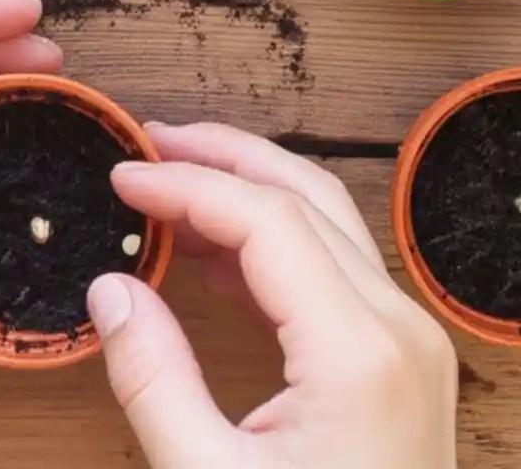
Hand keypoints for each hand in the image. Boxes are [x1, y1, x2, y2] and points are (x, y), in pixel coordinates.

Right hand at [87, 123, 456, 468]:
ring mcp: (408, 342)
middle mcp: (398, 328)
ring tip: (170, 186)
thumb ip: (153, 377)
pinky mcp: (399, 362)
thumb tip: (113, 290)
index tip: (122, 176)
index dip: (186, 185)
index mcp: (357, 351)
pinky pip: (334, 273)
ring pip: (327, 224)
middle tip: (149, 143)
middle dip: (224, 157)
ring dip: (249, 192)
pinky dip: (272, 244)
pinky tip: (213, 253)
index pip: (267, 220)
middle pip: (309, 195)